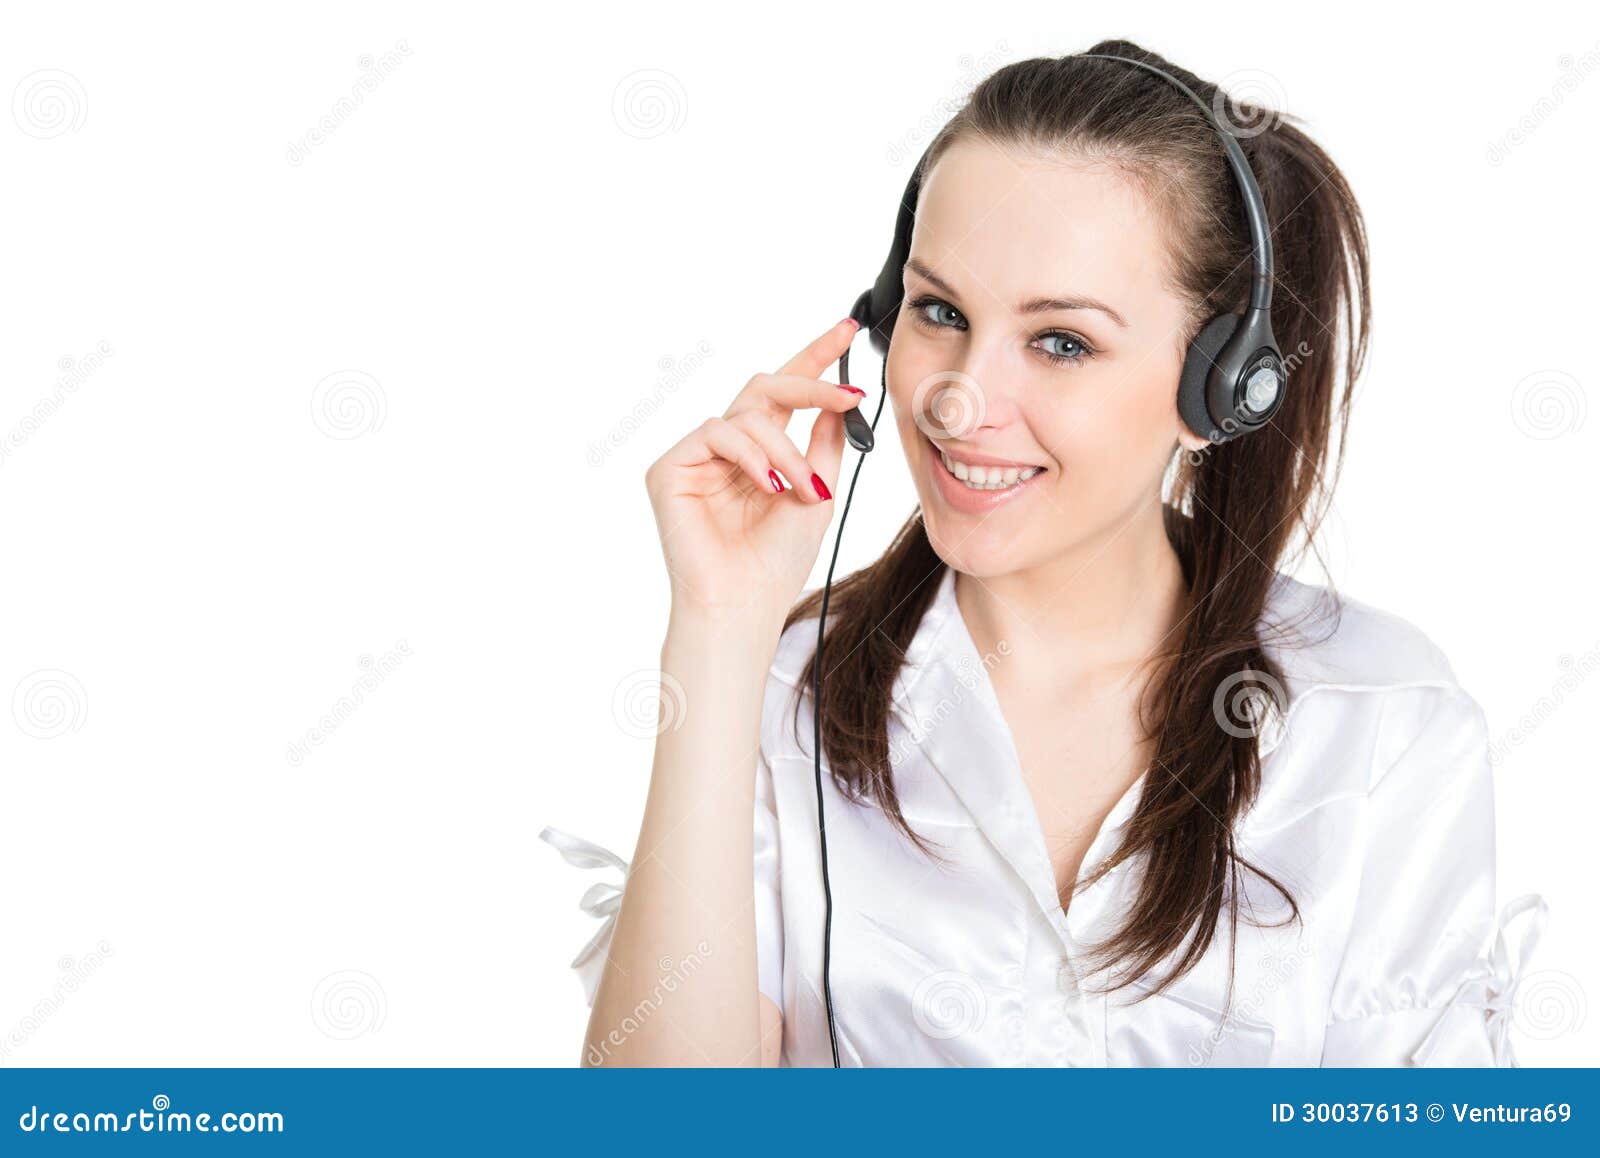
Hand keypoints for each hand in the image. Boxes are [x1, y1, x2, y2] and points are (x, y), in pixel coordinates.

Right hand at [645, 318, 865, 624]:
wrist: (744, 603)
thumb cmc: (777, 560)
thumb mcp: (816, 491)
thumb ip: (824, 442)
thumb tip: (838, 396)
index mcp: (762, 453)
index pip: (787, 395)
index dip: (816, 359)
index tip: (848, 330)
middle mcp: (728, 448)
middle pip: (766, 387)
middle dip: (810, 382)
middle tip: (848, 394)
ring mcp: (697, 456)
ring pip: (747, 414)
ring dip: (785, 448)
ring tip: (800, 487)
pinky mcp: (670, 468)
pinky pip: (716, 433)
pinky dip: (750, 455)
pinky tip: (767, 484)